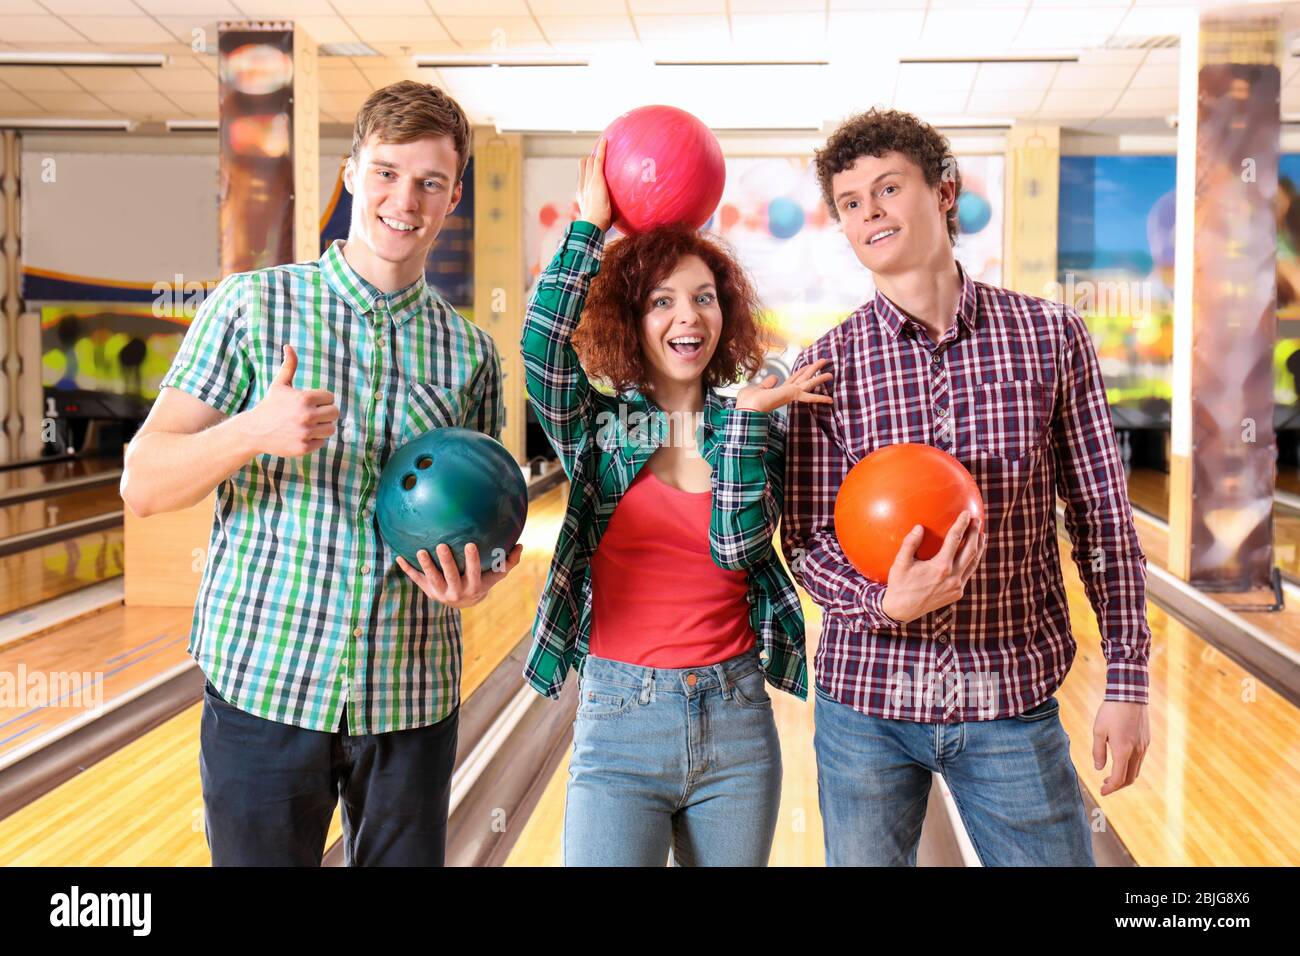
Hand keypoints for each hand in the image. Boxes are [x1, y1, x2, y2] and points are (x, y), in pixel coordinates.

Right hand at [242, 345, 338, 457]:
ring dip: (321, 427)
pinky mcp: (304, 447)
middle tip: (312, 414)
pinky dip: (314, 440)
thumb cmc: (270, 405)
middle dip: (325, 413)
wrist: (254, 431)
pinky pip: (321, 442)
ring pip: (330, 429)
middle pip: (334, 413)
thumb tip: (288, 346)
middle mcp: (307, 416)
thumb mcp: (279, 385)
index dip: (322, 399)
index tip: (310, 402)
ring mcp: (305, 433)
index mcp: (304, 398)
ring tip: (307, 424)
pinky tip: (300, 435)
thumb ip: (289, 366)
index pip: (330, 398)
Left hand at [396, 541, 522, 609]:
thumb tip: (521, 545)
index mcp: (474, 587)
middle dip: (446, 562)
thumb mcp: (496, 575)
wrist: (463, 602)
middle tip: (442, 545)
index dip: (472, 561)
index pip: (474, 573)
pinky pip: (417, 581)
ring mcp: (441, 593)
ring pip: (432, 579)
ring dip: (426, 566)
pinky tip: (399, 557)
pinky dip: (408, 570)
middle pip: (451, 577)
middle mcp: (457, 592)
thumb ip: (509, 562)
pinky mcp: (428, 592)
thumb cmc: (482, 581)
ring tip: (421, 551)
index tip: (470, 544)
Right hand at [577, 137, 611, 231]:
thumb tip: (614, 223)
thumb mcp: (601, 220)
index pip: (583, 178)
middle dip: (590, 161)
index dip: (586, 172)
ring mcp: (589, 181)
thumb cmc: (597, 227)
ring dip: (596, 154)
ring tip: (604, 145)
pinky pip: (598, 160)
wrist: (592, 224)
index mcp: (582, 195)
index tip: (592, 169)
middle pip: (583, 167)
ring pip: (588, 162)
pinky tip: (605, 140)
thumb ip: (606, 217)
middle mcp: (583, 186)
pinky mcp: (596, 179)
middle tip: (599, 156)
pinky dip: (601, 149)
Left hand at [735, 359, 832, 413]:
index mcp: (779, 390)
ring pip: (809, 382)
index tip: (807, 366)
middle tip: (824, 361)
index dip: (800, 371)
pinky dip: (820, 398)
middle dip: (813, 369)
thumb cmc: (748, 402)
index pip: (793, 379)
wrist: (748, 409)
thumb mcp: (758, 388)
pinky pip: (809, 397)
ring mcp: (790, 394)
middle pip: (803, 377)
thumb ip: (768, 383)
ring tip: (831, 373)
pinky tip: (830, 400)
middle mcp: (787, 392)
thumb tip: (775, 377)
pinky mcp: (792, 395)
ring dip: (820, 377)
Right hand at [879, 511, 985, 623]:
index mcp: (940, 567)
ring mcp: (957, 587)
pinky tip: (971, 554)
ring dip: (979, 547)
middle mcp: (952, 577)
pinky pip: (968, 573)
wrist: (902, 610)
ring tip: (981, 534)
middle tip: (977, 520)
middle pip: (970, 550)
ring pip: (973, 563)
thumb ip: (910, 543)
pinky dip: (972, 561)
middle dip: (975, 533)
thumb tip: (919, 527)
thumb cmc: (899, 584)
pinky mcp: (957, 593)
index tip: (966, 513)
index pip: (955, 540)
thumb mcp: (900, 563)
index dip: (962, 525)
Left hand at [1092, 700, 1149, 794]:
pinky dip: (1130, 766)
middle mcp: (1136, 751)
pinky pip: (1139, 760)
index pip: (1119, 778)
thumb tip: (1099, 768)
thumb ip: (1098, 751)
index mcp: (1123, 750)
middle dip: (1117, 785)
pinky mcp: (1146, 741)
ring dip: (1124, 776)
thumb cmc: (1111, 711)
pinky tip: (1120, 760)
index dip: (1110, 788)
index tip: (1102, 792)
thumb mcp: (1098, 730)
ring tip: (1110, 774)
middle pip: (1130, 778)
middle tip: (1105, 785)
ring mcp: (1144, 746)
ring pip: (1136, 769)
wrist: (1130, 694)